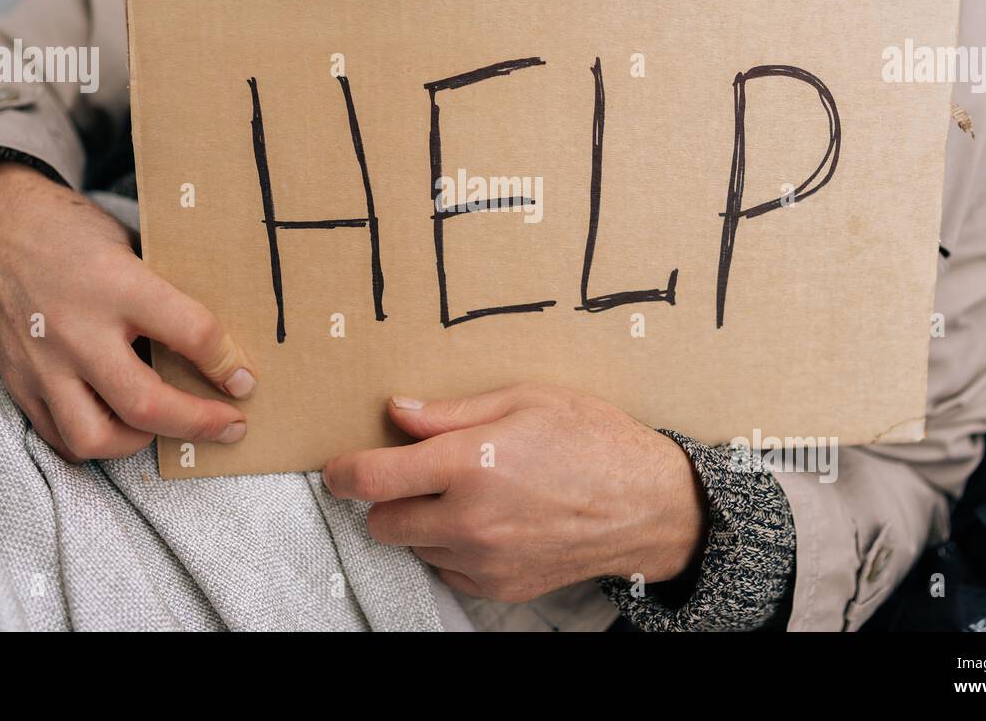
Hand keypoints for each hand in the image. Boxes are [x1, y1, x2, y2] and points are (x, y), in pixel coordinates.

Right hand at [0, 162, 256, 461]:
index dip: (228, 363)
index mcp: (116, 283)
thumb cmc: (72, 232)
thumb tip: (219, 343)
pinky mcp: (19, 384)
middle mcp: (77, 330)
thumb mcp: (130, 245)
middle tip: (231, 426)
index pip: (191, 333)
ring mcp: (43, 363)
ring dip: (141, 442)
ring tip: (166, 426)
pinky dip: (98, 443)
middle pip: (145, 402)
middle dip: (199, 423)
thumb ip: (165, 294)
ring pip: (96, 437)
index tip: (245, 380)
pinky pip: (61, 438)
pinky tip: (122, 426)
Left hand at [324, 384, 706, 602]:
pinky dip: (449, 549)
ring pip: (412, 547)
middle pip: (381, 521)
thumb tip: (396, 411)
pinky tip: (485, 522)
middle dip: (387, 497)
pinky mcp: (499, 587)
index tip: (337, 468)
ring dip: (419, 523)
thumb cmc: (590, 438)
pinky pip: (446, 571)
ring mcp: (484, 560)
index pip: (373, 478)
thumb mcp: (524, 399)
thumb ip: (451, 411)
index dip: (342, 472)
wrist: (648, 505)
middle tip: (417, 473)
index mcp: (470, 463)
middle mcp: (469, 519)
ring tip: (464, 494)